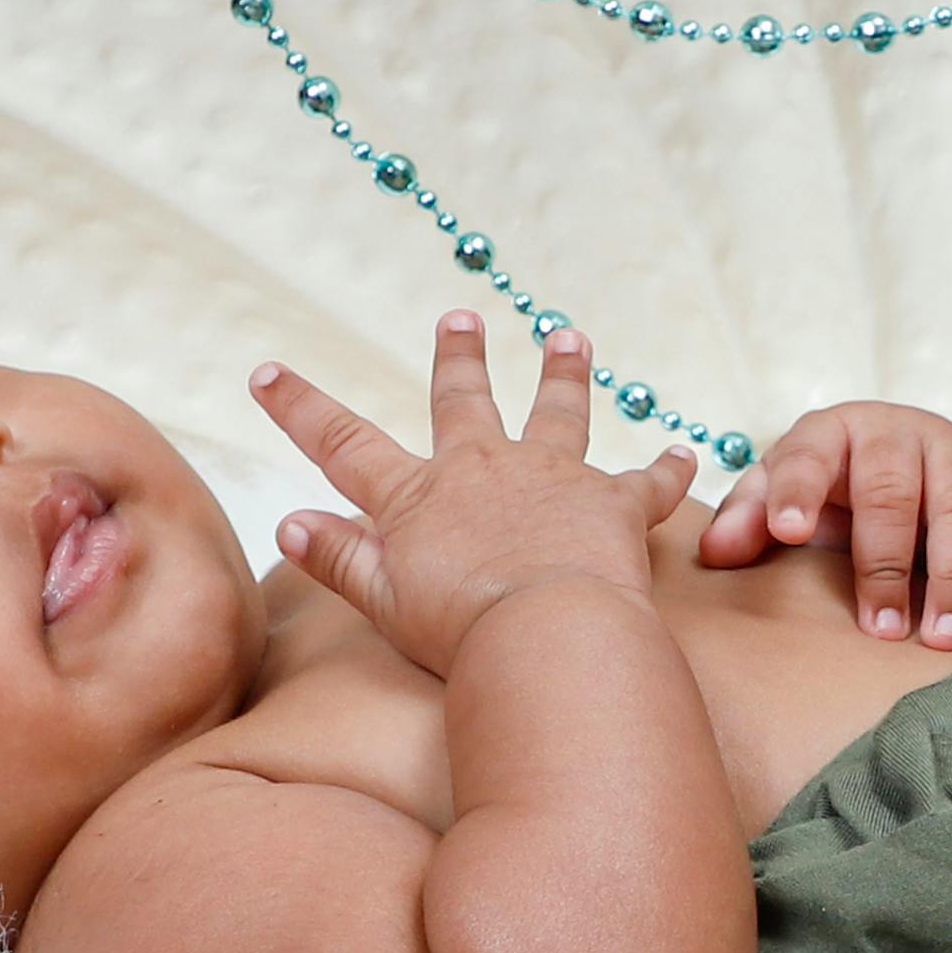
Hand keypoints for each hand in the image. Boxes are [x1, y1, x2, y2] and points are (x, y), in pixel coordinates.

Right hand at [255, 315, 699, 677]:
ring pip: (557, 414)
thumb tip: (290, 522)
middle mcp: (484, 469)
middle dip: (459, 358)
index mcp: (420, 497)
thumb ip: (339, 559)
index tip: (267, 373)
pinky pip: (646, 482)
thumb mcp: (384, 601)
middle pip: (464, 402)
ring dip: (563, 376)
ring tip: (570, 339)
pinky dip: (665, 469)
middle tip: (461, 319)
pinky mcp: (614, 504)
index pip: (344, 445)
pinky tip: (684, 452)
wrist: (550, 633)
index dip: (301, 410)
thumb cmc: (462, 631)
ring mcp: (552, 478)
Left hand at [698, 398, 951, 645]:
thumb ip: (747, 523)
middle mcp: (897, 430)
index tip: (787, 534)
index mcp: (831, 433)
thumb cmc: (829, 493)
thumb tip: (717, 554)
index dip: (795, 492)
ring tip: (940, 637)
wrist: (903, 463)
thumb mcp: (778, 501)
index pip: (807, 456)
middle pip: (892, 490)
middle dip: (885, 564)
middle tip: (880, 629)